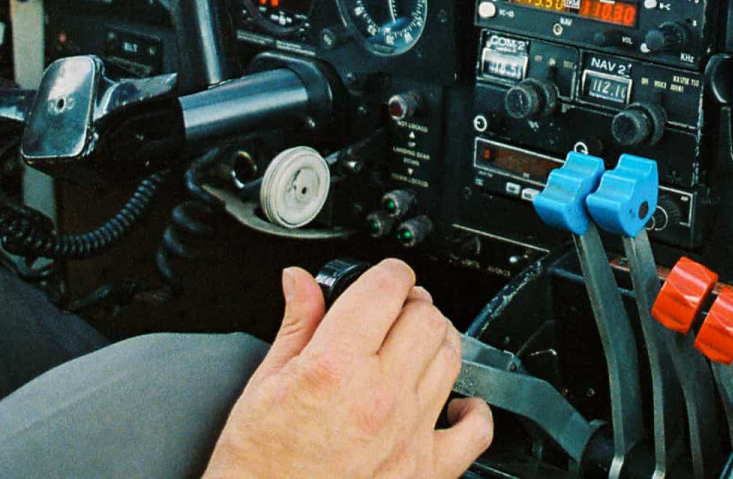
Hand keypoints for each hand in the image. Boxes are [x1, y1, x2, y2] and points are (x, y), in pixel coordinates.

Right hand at [205, 260, 492, 478]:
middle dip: (412, 304)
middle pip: (425, 318)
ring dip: (437, 342)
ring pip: (451, 358)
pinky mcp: (426, 471)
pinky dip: (473, 412)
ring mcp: (408, 434)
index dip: (389, 272)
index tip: (386, 276)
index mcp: (334, 368)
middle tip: (395, 312)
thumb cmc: (257, 468)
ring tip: (416, 346)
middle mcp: (378, 396)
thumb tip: (301, 282)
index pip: (386, 289)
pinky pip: (475, 431)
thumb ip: (295, 327)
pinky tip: (454, 404)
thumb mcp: (262, 388)